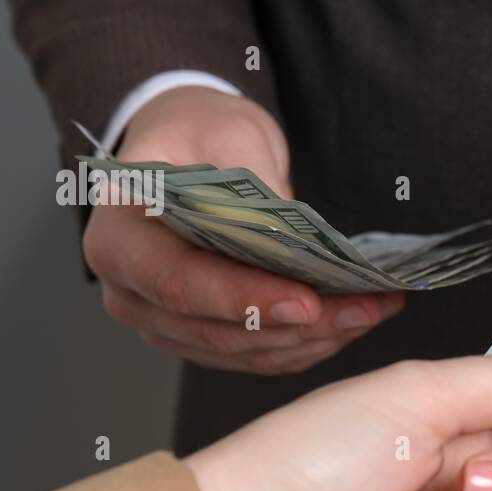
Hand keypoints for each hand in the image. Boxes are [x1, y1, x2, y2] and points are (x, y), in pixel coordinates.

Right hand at [84, 86, 402, 373]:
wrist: (189, 147)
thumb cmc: (200, 134)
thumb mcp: (227, 135)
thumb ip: (254, 184)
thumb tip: (296, 241)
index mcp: (117, 238)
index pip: (178, 284)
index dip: (245, 300)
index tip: (308, 301)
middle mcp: (130, 293)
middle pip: (217, 332)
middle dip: (299, 326)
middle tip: (365, 306)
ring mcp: (164, 324)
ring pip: (244, 353)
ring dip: (314, 339)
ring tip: (373, 308)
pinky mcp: (201, 338)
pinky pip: (258, 356)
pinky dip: (309, 343)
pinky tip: (355, 318)